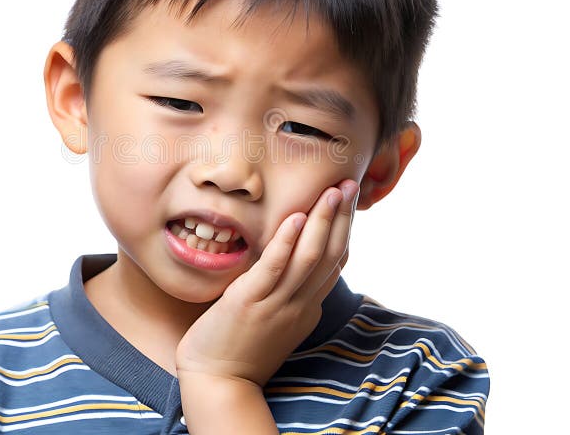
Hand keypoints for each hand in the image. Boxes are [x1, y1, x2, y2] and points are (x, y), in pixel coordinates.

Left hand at [175, 179, 359, 388]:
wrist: (219, 384)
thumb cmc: (240, 349)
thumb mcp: (276, 321)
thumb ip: (289, 294)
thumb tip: (294, 266)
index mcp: (307, 307)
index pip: (335, 263)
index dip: (344, 229)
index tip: (348, 201)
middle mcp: (300, 304)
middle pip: (331, 254)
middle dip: (342, 217)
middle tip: (350, 184)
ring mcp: (277, 304)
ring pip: (310, 257)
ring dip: (324, 221)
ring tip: (332, 191)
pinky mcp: (250, 302)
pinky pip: (274, 268)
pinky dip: (287, 242)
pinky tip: (296, 218)